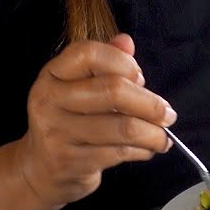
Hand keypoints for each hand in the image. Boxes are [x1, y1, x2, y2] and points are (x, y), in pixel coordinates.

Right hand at [17, 34, 173, 209]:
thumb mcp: (82, 88)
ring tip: (162, 136)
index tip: (140, 78)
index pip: (89, 54)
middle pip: (113, 91)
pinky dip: (143, 151)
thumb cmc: (72, 120)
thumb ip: (106, 62)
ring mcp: (57, 132)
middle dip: (151, 104)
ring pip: (123, 127)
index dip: (123, 62)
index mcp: (53, 74)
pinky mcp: (69, 161)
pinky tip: (147, 150)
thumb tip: (126, 41)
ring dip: (153, 133)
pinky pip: (119, 152)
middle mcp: (49, 100)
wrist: (40, 168)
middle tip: (168, 114)